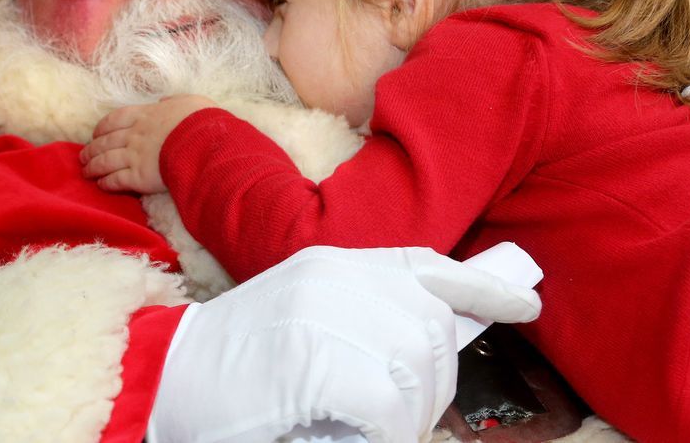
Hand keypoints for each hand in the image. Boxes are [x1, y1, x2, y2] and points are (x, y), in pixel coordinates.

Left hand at [81, 95, 216, 192]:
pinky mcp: (139, 178)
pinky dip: (106, 183)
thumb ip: (174, 101)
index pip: (115, 119)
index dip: (101, 128)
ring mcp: (135, 156)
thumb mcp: (189, 101)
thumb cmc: (202, 121)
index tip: (96, 134)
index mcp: (146, 115)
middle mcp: (135, 135)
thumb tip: (165, 101)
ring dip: (93, 167)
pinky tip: (102, 185)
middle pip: (105, 142)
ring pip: (105, 161)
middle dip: (91, 150)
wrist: (206, 143)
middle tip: (83, 156)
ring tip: (86, 172)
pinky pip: (116, 181)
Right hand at [148, 246, 540, 442]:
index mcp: (334, 263)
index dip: (479, 287)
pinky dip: (383, 435)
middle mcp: (337, 279)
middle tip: (397, 417)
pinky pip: (388, 409)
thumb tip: (440, 334)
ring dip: (405, 416)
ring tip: (366, 427)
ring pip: (417, 372)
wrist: (164, 376)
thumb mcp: (306, 316)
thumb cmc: (239, 359)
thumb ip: (369, 315)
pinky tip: (353, 436)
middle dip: (432, 383)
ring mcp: (326, 316)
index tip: (525, 302)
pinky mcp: (316, 363)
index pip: (424, 265)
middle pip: (432, 330)